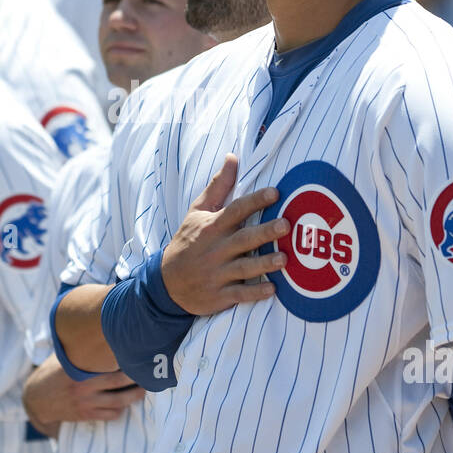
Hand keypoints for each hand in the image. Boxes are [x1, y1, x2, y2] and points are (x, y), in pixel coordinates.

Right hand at [22, 353, 144, 433]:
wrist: (36, 400)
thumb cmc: (53, 372)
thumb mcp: (63, 357)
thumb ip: (78, 347)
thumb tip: (92, 323)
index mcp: (79, 368)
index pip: (107, 361)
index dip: (125, 357)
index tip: (139, 350)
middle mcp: (84, 386)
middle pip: (119, 380)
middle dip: (137, 376)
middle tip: (150, 369)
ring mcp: (87, 402)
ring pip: (119, 401)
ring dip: (135, 395)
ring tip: (145, 388)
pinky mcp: (87, 415)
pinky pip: (111, 414)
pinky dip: (121, 409)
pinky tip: (127, 402)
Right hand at [159, 153, 285, 315]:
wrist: (166, 282)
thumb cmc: (188, 241)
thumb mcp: (197, 212)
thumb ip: (218, 186)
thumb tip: (232, 157)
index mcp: (212, 227)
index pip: (235, 210)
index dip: (255, 201)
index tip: (275, 193)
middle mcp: (216, 249)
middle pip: (243, 239)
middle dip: (264, 232)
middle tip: (286, 225)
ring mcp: (217, 273)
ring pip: (244, 268)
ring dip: (264, 264)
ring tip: (284, 259)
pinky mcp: (219, 295)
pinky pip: (239, 294)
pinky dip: (254, 293)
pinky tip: (272, 290)